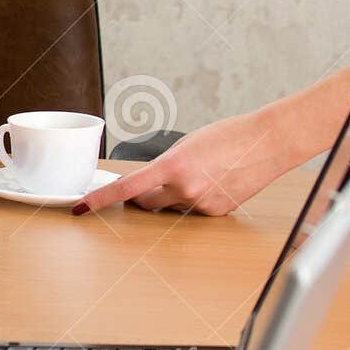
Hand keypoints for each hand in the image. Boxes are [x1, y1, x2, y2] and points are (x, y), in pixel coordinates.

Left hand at [74, 108, 294, 216]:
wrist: (267, 144)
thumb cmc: (228, 136)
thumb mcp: (185, 145)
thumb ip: (163, 166)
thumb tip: (147, 184)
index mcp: (173, 166)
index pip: (126, 188)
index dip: (100, 200)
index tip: (82, 207)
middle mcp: (185, 189)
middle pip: (145, 202)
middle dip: (141, 195)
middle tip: (153, 181)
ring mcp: (201, 204)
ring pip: (169, 207)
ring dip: (170, 196)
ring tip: (197, 174)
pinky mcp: (216, 213)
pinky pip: (192, 210)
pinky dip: (193, 199)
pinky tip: (213, 182)